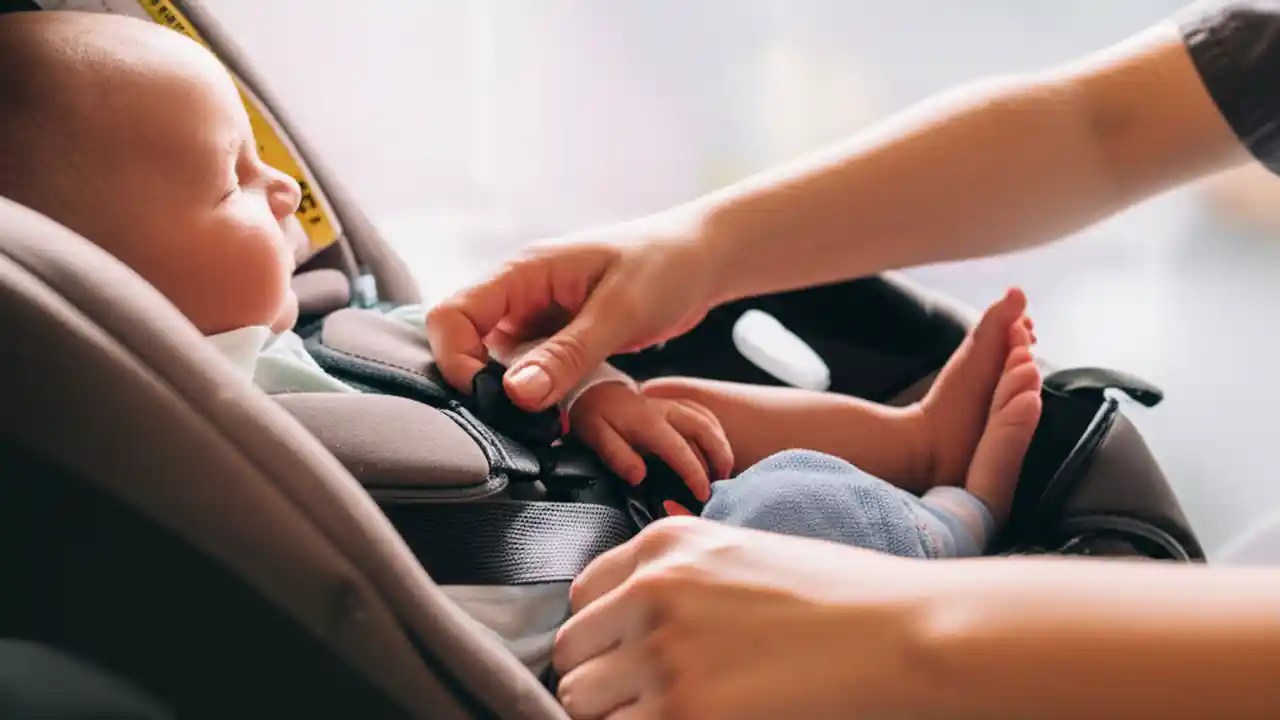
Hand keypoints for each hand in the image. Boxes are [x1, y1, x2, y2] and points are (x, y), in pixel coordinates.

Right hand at [426, 212, 722, 411]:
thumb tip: (516, 395)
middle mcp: (520, 295)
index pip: (452, 315)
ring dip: (513, 399)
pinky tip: (563, 417)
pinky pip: (529, 373)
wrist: (704, 259)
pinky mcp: (557, 340)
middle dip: (483, 387)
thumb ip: (568, 354)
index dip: (458, 361)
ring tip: (548, 426)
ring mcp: (537, 318)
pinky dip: (539, 398)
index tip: (494, 400)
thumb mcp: (620, 312)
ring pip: (496, 365)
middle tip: (524, 423)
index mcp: (522, 273)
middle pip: (465, 344)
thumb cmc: (667, 266)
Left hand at [552, 517, 933, 719]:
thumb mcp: (741, 556)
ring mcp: (662, 654)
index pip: (580, 597)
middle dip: (602, 676)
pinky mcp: (684, 713)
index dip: (603, 633)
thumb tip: (629, 624)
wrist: (899, 634)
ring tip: (674, 708)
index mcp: (665, 545)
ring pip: (582, 700)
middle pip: (572, 652)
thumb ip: (677, 579)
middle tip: (647, 693)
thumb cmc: (839, 598)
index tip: (624, 652)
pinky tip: (696, 719)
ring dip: (617, 712)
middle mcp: (652, 592)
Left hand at [569, 382, 733, 501]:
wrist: (591, 389)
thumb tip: (639, 477)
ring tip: (725, 468)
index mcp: (648, 423)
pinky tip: (716, 444)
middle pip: (704, 429)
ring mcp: (672, 403)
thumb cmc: (594, 416)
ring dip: (720, 443)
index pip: (680, 450)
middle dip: (719, 456)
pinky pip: (702, 411)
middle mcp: (666, 410)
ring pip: (707, 419)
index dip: (695, 474)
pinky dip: (714, 428)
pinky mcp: (674, 401)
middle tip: (724, 480)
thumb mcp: (596, 437)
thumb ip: (618, 457)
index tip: (702, 494)